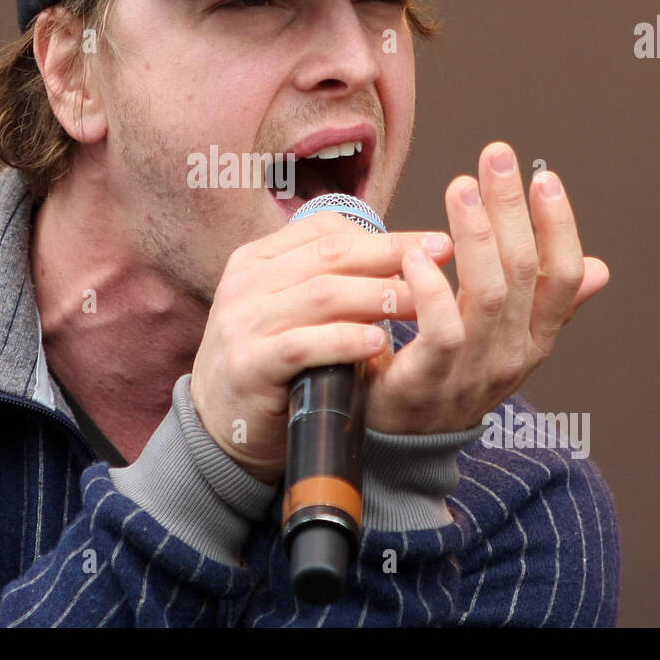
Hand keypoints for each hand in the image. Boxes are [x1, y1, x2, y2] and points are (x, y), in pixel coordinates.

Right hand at [190, 211, 440, 483]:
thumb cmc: (270, 364)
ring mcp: (243, 323)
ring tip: (419, 303)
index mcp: (255, 260)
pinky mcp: (248, 365)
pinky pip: (303, 345)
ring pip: (320, 295)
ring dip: (377, 296)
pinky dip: (344, 340)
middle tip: (441, 258)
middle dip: (391, 254)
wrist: (219, 428)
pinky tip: (378, 343)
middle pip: (329, 257)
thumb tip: (400, 255)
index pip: (325, 232)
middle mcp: (245, 284)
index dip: (383, 235)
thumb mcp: (288, 310)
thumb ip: (326, 281)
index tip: (430, 243)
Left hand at [363, 141, 609, 434]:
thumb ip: (547, 303)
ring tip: (460, 188)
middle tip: (496, 157)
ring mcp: (473, 371)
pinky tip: (419, 253)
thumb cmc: (447, 373)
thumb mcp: (506, 338)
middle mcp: (513, 354)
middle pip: (524, 272)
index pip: (565, 277)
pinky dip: (432, 289)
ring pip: (488, 294)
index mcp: (535, 337)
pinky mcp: (428, 382)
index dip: (559, 225)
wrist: (401, 441)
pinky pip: (441, 332)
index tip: (544, 177)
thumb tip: (600, 270)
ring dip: (476, 235)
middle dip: (512, 208)